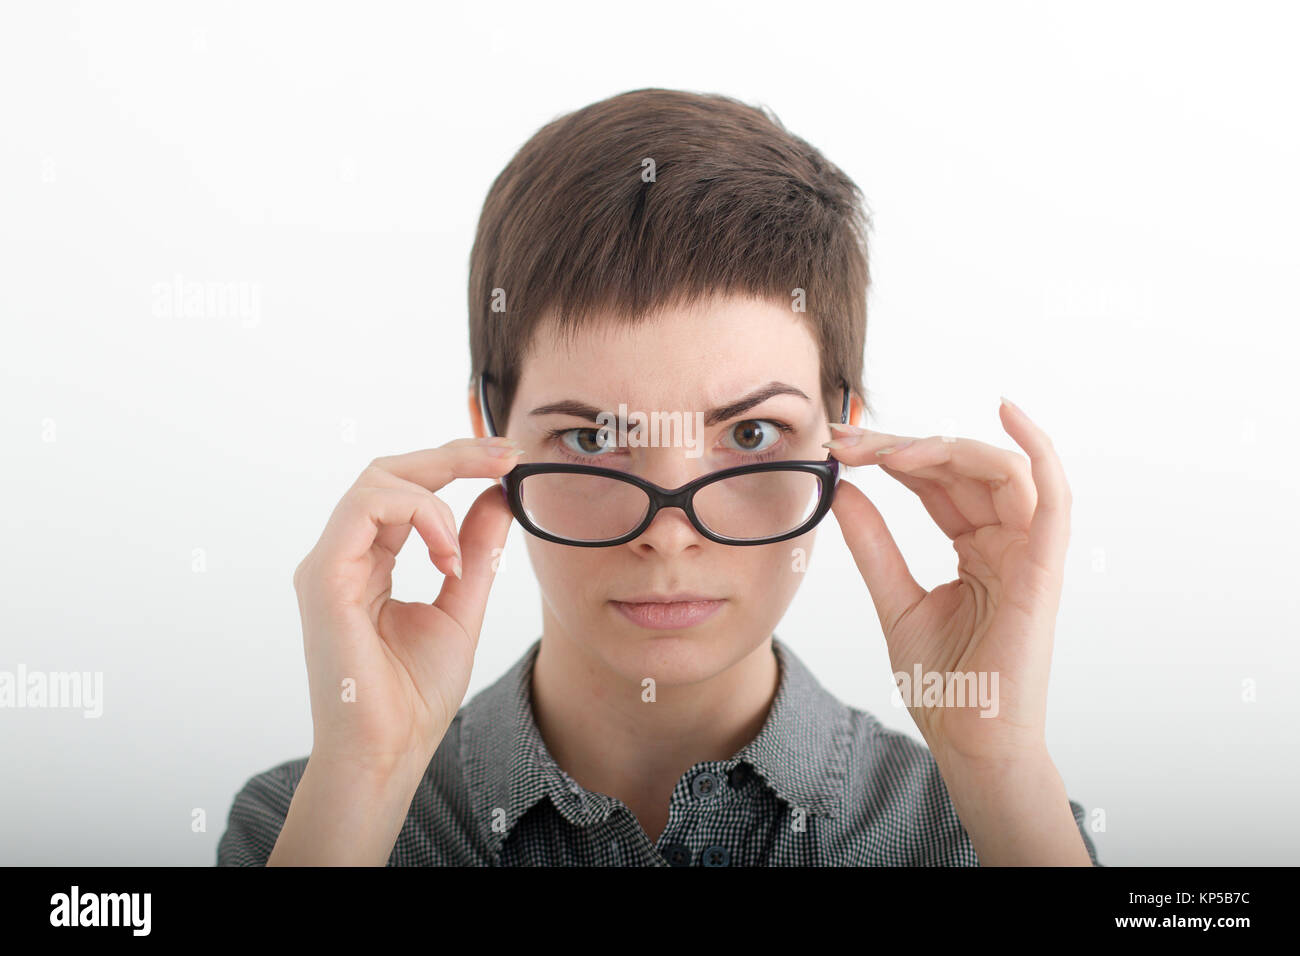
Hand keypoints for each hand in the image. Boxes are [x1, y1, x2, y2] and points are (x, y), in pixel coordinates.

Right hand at [291, 437, 520, 773]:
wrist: (387, 752)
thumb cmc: (414, 696)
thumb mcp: (462, 606)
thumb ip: (475, 551)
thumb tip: (497, 496)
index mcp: (368, 561)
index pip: (406, 490)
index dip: (455, 464)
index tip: (507, 459)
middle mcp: (343, 556)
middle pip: (389, 471)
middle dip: (452, 455)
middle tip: (504, 454)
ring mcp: (328, 563)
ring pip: (376, 480)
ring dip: (437, 491)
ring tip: (462, 547)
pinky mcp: (323, 576)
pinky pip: (366, 509)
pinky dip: (419, 517)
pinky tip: (447, 559)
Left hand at [825, 398, 1070, 769]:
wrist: (968, 742)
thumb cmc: (943, 684)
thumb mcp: (894, 599)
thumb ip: (873, 544)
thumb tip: (842, 489)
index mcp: (975, 548)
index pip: (935, 482)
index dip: (890, 456)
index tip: (839, 447)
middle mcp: (1006, 541)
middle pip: (961, 467)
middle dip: (902, 445)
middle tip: (849, 440)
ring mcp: (1029, 551)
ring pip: (998, 469)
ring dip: (942, 447)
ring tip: (888, 449)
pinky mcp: (1043, 567)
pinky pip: (1054, 495)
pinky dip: (1037, 448)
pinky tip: (1006, 411)